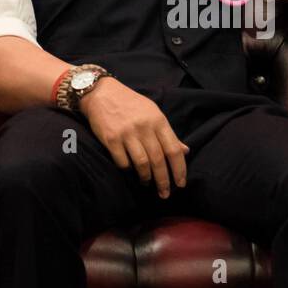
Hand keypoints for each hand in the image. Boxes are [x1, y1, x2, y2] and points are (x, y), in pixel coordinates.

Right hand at [80, 77, 189, 197]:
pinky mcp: (111, 139)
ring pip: (141, 164)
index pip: (173, 149)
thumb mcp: (153, 113)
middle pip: (158, 160)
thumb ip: (169, 133)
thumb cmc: (131, 104)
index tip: (181, 183)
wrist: (102, 93)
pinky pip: (123, 162)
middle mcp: (144, 127)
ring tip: (147, 183)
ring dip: (146, 178)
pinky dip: (128, 169)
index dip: (179, 169)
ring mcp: (127, 133)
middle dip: (163, 180)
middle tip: (164, 193)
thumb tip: (185, 151)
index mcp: (158, 121)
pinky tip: (130, 171)